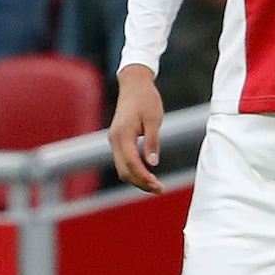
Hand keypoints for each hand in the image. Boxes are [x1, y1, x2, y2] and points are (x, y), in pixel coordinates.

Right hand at [108, 64, 165, 194]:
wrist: (133, 85)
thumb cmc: (146, 99)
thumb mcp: (154, 119)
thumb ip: (152, 142)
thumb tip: (153, 163)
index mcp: (123, 134)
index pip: (132, 163)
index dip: (145, 177)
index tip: (159, 186)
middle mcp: (115, 140)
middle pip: (124, 171)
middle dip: (141, 183)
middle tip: (160, 189)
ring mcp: (114, 140)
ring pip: (122, 168)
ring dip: (137, 179)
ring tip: (155, 185)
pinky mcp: (117, 140)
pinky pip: (123, 161)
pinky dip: (134, 171)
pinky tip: (147, 174)